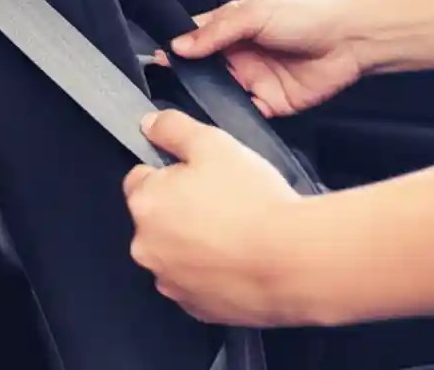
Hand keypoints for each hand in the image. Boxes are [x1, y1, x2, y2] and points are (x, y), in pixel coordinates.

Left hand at [123, 110, 306, 326]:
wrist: (293, 261)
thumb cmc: (253, 202)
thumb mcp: (213, 143)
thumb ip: (173, 128)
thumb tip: (149, 124)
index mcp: (145, 204)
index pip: (141, 179)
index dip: (172, 172)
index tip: (199, 176)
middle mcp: (147, 247)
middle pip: (157, 219)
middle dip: (182, 209)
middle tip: (223, 201)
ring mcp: (170, 282)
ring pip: (177, 253)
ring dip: (196, 243)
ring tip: (237, 232)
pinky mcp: (196, 308)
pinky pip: (198, 283)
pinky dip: (213, 272)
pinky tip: (240, 259)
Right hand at [169, 0, 366, 116]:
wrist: (350, 40)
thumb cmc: (307, 16)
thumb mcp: (255, 13)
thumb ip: (217, 31)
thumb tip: (179, 46)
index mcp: (232, 28)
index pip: (195, 38)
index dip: (176, 49)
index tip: (159, 59)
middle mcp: (239, 55)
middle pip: (202, 70)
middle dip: (187, 78)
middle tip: (168, 85)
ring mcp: (253, 80)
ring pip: (219, 94)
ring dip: (206, 99)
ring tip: (191, 102)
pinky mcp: (269, 103)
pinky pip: (244, 114)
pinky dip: (231, 117)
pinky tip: (221, 115)